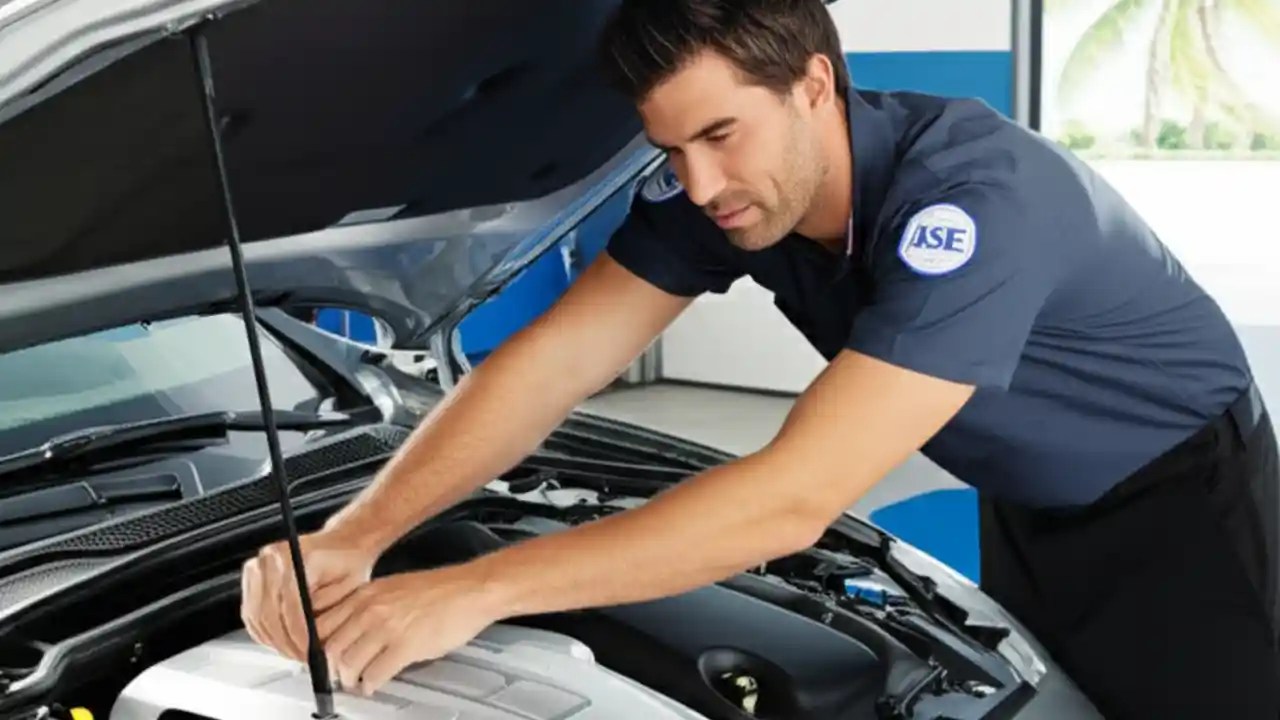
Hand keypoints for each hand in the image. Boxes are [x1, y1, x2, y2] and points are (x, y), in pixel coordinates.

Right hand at [241, 529, 377, 661]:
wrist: (342, 542)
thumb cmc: (348, 563)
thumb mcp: (347, 588)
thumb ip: (325, 611)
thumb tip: (310, 640)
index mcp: (296, 556)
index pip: (289, 604)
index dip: (298, 634)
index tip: (309, 651)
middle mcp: (272, 558)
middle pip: (268, 613)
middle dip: (285, 643)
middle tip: (302, 658)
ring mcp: (258, 565)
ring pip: (256, 616)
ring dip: (273, 641)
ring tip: (293, 652)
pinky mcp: (252, 576)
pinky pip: (250, 613)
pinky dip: (263, 632)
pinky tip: (279, 642)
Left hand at [316, 563, 501, 695]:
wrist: (471, 589)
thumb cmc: (441, 589)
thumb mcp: (395, 587)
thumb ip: (371, 605)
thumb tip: (355, 629)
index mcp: (366, 594)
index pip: (324, 623)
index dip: (320, 646)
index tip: (324, 656)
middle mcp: (371, 609)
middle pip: (331, 646)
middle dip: (332, 668)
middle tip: (339, 675)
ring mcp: (387, 627)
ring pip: (348, 663)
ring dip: (349, 679)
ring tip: (357, 683)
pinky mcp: (405, 646)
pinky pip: (374, 673)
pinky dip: (370, 685)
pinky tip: (374, 685)